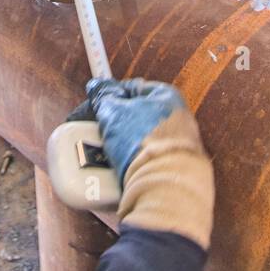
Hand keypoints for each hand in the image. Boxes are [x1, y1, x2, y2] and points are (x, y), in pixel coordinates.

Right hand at [68, 78, 214, 249]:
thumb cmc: (143, 142)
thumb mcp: (114, 112)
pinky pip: (143, 161)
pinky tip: (116, 170)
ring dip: (117, 146)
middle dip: (112, 124)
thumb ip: (103, 96)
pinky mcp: (171, 168)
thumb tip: (96, 86)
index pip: (133, 89)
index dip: (111, 95)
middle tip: (93, 131)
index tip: (94, 104)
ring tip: (100, 155)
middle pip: (134, 116)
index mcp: (166, 98)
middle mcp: (175, 119)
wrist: (164, 184)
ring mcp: (175, 145)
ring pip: (137, 140)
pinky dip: (128, 163)